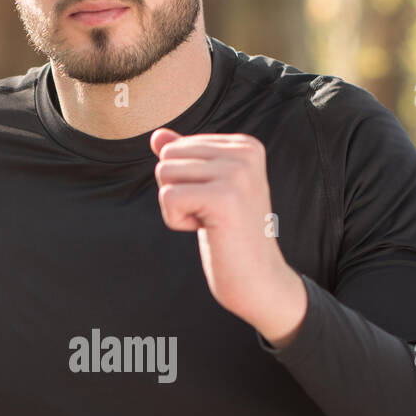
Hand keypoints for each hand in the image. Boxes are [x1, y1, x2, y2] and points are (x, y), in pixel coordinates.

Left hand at [151, 128, 307, 346]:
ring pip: (164, 174)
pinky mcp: (224, 197)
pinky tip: (207, 231)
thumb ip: (185, 158)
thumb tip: (156, 135)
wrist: (258, 280)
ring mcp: (237, 173)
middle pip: (168, 157)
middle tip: (212, 216)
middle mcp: (245, 152)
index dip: (185, 182)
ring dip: (177, 208)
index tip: (216, 204)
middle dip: (178, 192)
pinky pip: (168, 198)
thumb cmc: (231, 237)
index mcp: (245, 145)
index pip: (177, 146)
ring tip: (211, 223)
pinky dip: (177, 221)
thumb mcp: (207, 189)